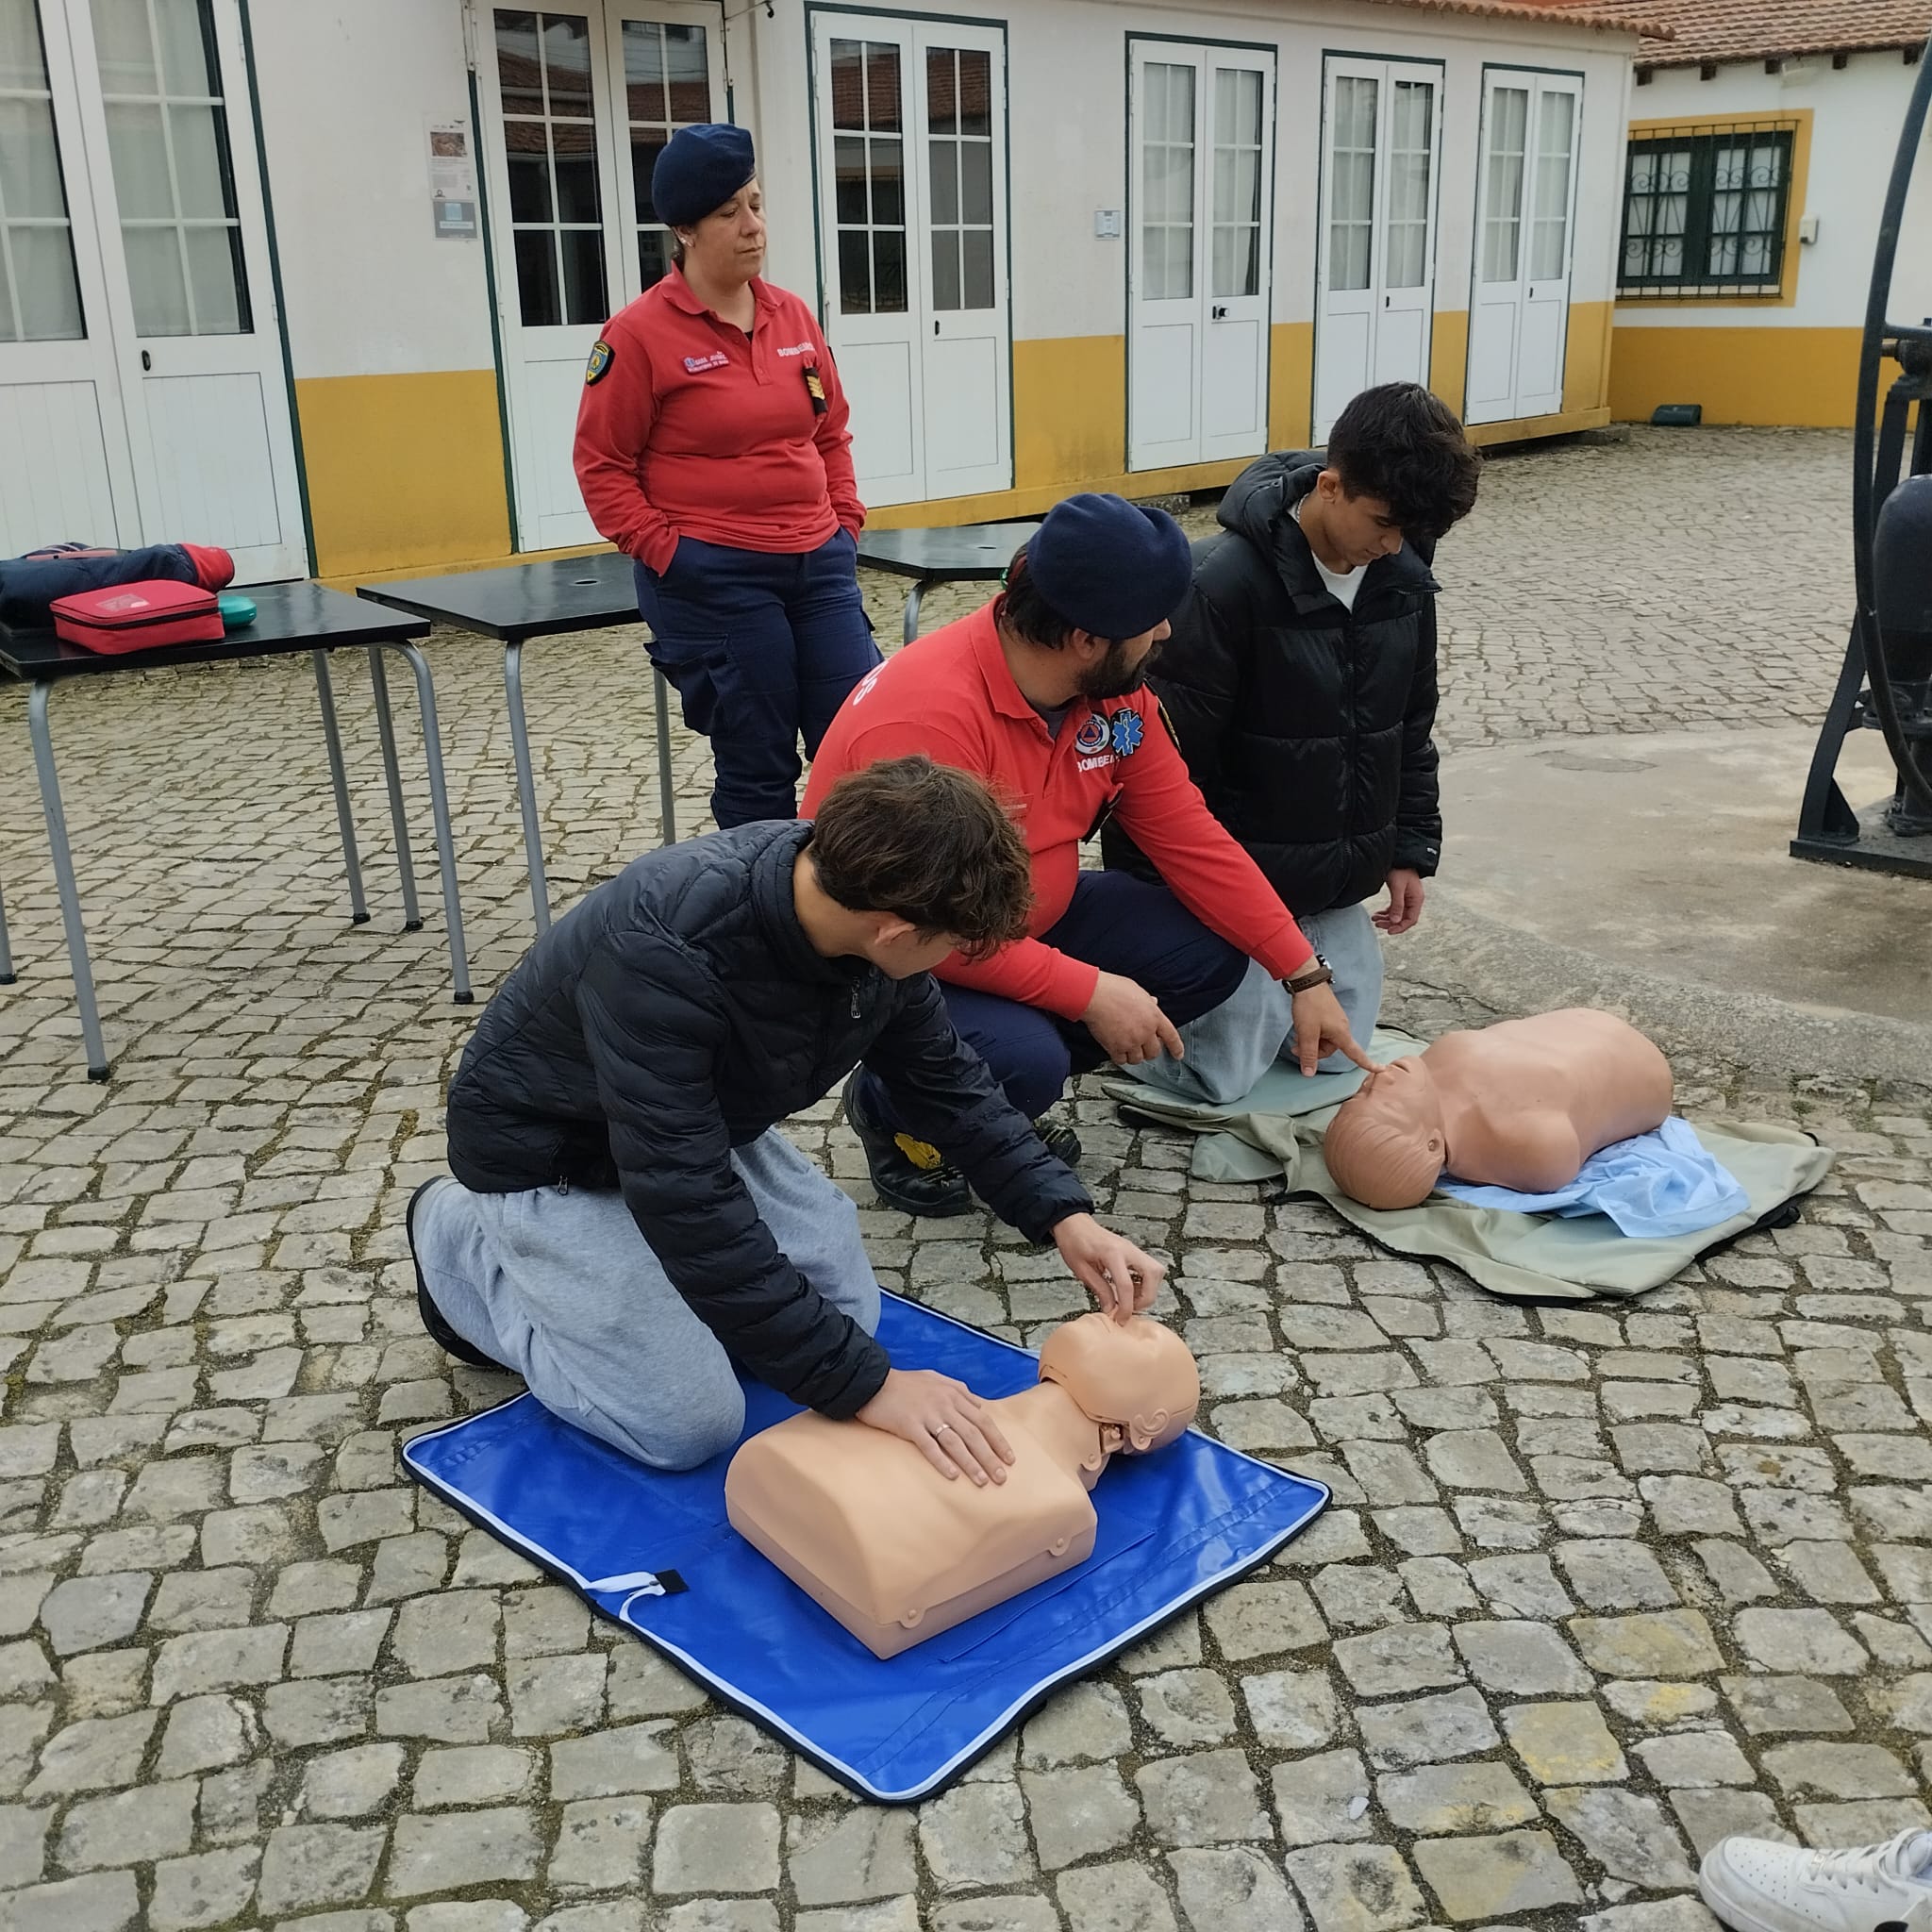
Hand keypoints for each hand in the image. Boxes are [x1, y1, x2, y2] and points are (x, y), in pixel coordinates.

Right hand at [855, 1368, 1014, 1485]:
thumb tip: (980, 1405)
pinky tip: (952, 1475)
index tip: (1009, 1458)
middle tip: (1002, 1477)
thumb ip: (960, 1390)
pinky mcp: (909, 1425)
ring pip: (955, 1442)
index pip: (983, 1420)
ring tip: (982, 1481)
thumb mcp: (936, 1378)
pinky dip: (941, 1461)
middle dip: (990, 1457)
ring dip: (971, 1463)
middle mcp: (944, 1404)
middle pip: (973, 1434)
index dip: (998, 1440)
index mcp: (953, 1394)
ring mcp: (927, 1415)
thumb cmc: (906, 1382)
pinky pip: (928, 1446)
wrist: (873, 1380)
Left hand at [1053, 1212, 1164, 1321]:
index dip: (1126, 1307)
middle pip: (1152, 1274)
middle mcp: (1128, 1249)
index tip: (1121, 1319)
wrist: (1074, 1224)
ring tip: (1130, 1298)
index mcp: (1112, 1253)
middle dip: (1146, 1297)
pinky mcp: (1134, 1252)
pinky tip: (1130, 1288)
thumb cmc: (1074, 1242)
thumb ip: (1099, 1289)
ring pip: (1156, 1271)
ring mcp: (1133, 1249)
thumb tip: (1111, 1309)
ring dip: (1148, 1289)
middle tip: (1130, 1307)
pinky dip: (1145, 1282)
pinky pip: (1150, 1269)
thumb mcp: (1081, 1269)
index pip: (1126, 1285)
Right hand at [1081, 971, 1184, 1065]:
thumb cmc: (1113, 989)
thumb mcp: (1138, 991)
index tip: (1178, 1055)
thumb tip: (1153, 1003)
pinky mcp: (1116, 1047)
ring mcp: (1131, 1041)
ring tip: (1126, 1046)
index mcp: (1154, 1016)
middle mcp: (1146, 1031)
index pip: (1171, 1036)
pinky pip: (1122, 1061)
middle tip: (1141, 1046)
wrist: (1094, 995)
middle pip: (1154, 1052)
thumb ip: (1147, 1002)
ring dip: (1133, 1055)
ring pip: (1138, 1059)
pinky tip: (1116, 1049)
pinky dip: (1119, 1057)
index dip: (1176, 1048)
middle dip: (1149, 1050)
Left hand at [1289, 980, 1376, 1075]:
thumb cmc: (1310, 1005)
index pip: (1357, 1054)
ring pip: (1324, 1040)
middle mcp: (1342, 1028)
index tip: (1380, 1069)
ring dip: (1311, 1042)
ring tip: (1297, 1036)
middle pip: (1331, 1049)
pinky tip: (1301, 1029)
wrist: (1307, 982)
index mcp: (1342, 1034)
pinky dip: (1312, 1033)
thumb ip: (1308, 1054)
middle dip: (1314, 1051)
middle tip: (1296, 1047)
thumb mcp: (1307, 1033)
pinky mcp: (1328, 1015)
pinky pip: (1322, 1031)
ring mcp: (1335, 1021)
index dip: (1368, 1064)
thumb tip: (1309, 1074)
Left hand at [1373, 869, 1425, 934]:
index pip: (1411, 919)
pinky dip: (1386, 913)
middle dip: (1390, 923)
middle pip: (1403, 918)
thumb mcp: (1398, 887)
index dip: (1400, 927)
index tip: (1389, 931)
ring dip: (1387, 919)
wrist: (1400, 857)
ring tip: (1375, 920)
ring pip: (1397, 914)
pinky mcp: (1400, 896)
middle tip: (1378, 924)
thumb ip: (1397, 905)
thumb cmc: (1401, 869)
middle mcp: (1414, 900)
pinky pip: (1394, 908)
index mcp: (1417, 899)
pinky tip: (1377, 914)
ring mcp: (1407, 898)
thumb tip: (1395, 921)